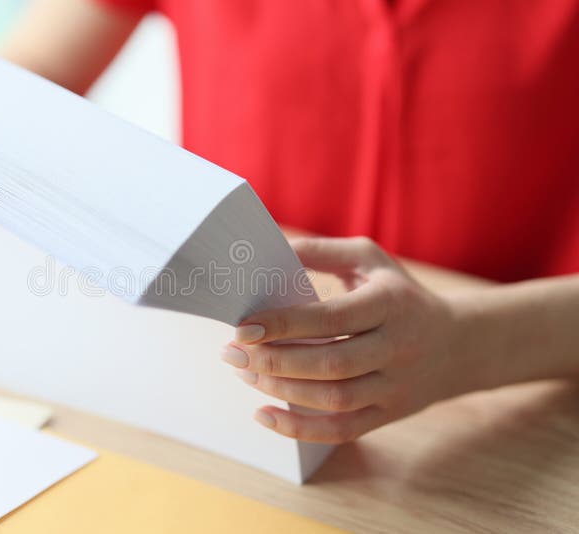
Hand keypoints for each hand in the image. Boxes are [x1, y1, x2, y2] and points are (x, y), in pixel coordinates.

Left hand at [221, 237, 471, 443]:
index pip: (331, 318)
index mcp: (390, 304)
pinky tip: (263, 414)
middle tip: (230, 353)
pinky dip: (300, 429)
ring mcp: (394, 386)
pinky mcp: (388, 414)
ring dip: (280, 390)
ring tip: (243, 374)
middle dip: (273, 361)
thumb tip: (270, 251)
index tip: (242, 326)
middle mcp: (396, 347)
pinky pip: (342, 430)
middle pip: (330, 363)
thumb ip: (321, 252)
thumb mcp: (369, 259)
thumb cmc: (399, 294)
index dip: (284, 325)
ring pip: (334, 399)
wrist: (457, 344)